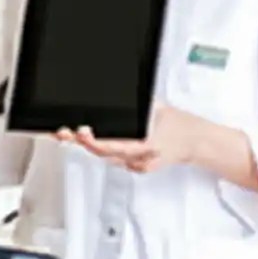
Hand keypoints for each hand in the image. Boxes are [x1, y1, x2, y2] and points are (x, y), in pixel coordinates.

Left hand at [55, 104, 199, 173]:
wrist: (193, 141)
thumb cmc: (178, 124)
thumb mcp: (157, 106)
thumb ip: (138, 103)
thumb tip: (122, 92)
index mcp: (147, 145)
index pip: (116, 146)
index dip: (96, 142)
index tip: (83, 132)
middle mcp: (140, 159)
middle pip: (105, 153)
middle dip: (83, 142)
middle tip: (64, 132)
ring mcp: (137, 165)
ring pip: (106, 157)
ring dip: (86, 145)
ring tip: (66, 134)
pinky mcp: (135, 166)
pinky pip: (114, 159)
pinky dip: (99, 149)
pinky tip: (85, 141)